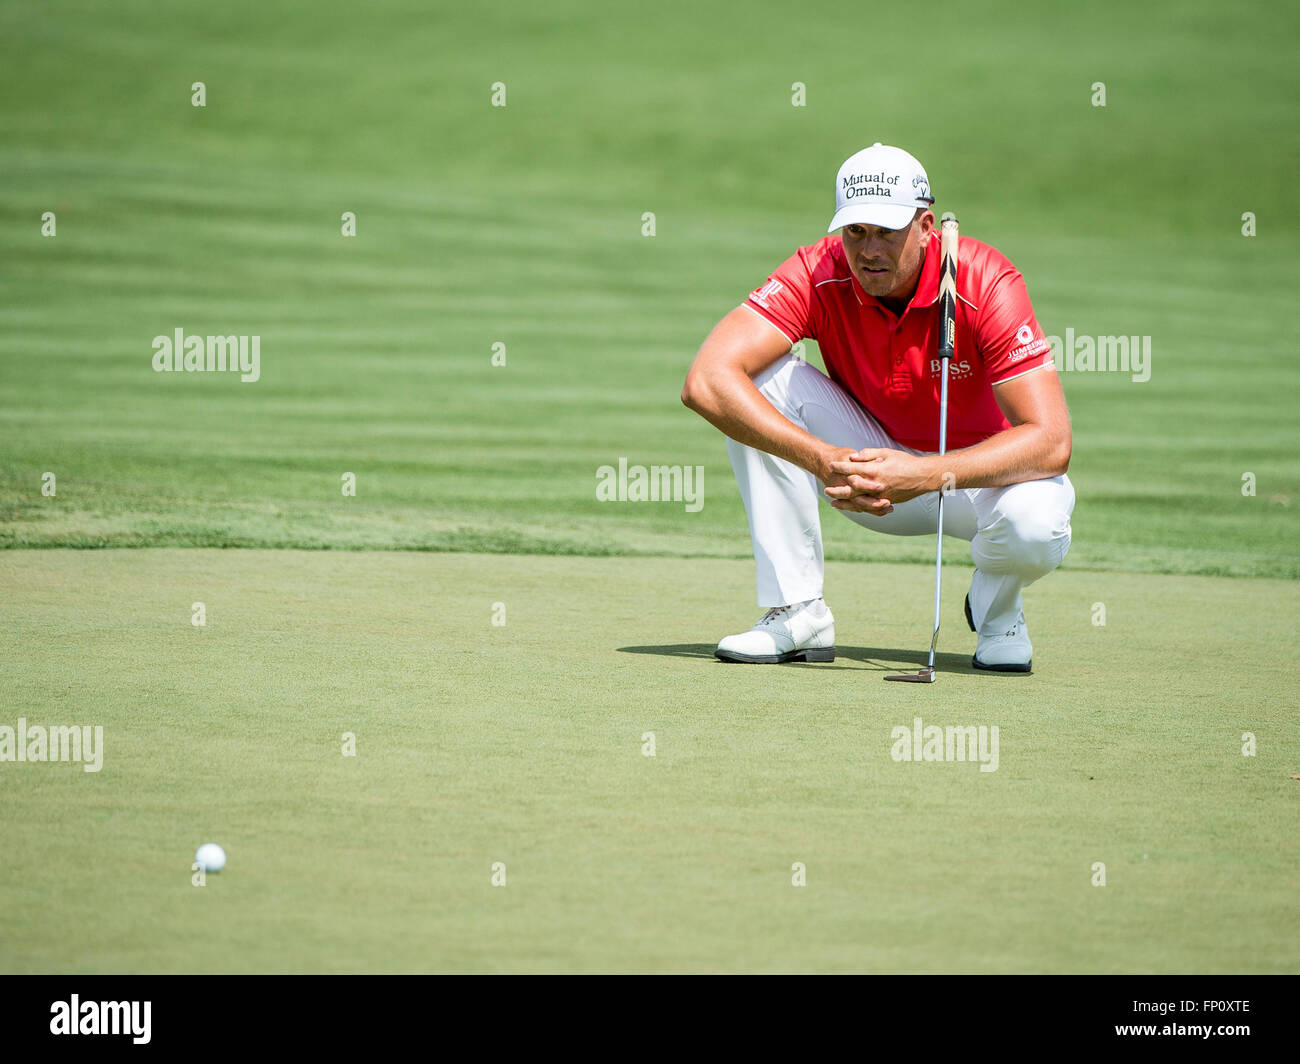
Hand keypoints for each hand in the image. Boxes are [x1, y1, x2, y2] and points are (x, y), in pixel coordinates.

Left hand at [822, 448, 936, 512]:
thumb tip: (853, 457)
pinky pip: (870, 507)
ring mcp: (881, 495)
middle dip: (837, 489)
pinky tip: (852, 508)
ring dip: (845, 503)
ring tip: (834, 503)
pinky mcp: (886, 502)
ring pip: (858, 502)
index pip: (852, 469)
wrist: (923, 476)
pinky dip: (859, 508)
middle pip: (851, 489)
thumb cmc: (906, 462)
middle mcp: (876, 484)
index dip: (840, 466)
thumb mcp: (886, 453)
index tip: (831, 465)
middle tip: (826, 489)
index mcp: (875, 470)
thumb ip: (868, 454)